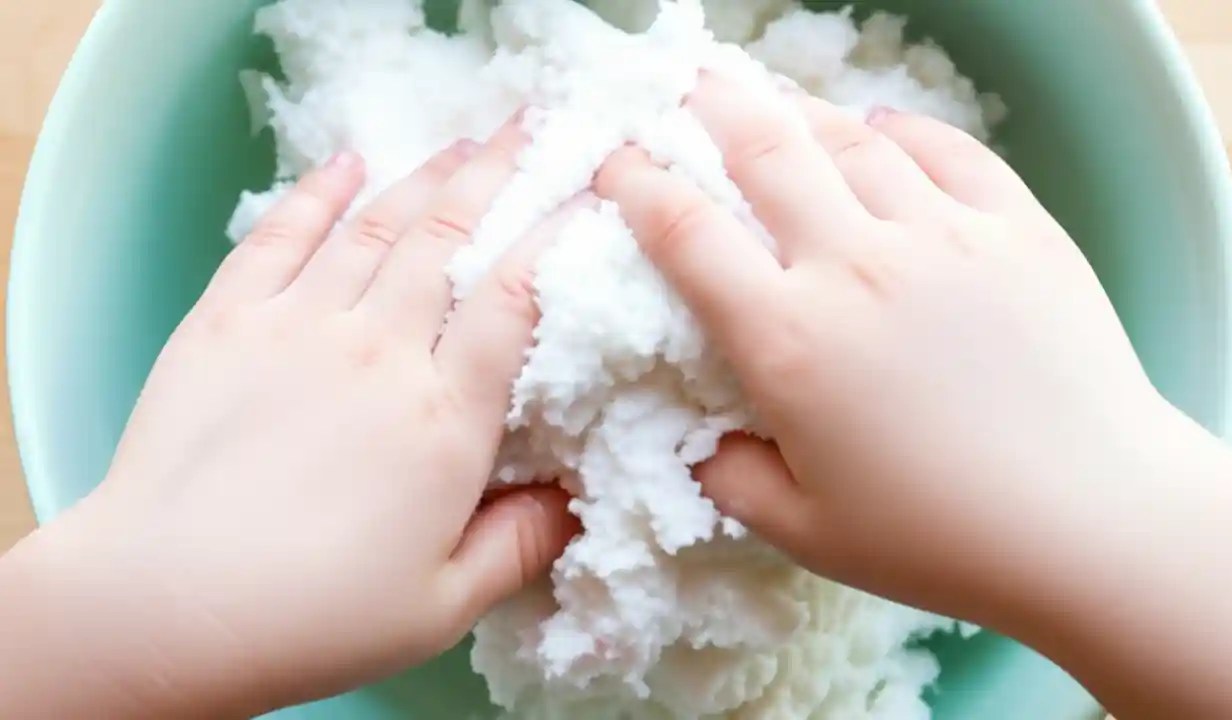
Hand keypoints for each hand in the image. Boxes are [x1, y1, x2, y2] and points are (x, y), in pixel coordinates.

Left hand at [0, 118, 577, 718]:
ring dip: (425, 177)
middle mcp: (380, 352)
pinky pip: (281, 236)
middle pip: (449, 240)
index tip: (586, 197)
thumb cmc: (311, 615)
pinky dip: (318, 192)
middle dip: (495, 177)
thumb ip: (520, 544)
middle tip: (528, 134)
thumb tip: (576, 497)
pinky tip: (347, 163)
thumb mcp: (443, 604)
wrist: (166, 604)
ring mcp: (299, 328)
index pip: (515, 301)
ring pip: (376, 227)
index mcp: (444, 418)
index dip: (556, 238)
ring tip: (462, 142)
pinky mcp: (228, 323)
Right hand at [596, 75, 1164, 623]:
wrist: (1094, 520)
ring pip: (853, 140)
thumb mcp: (808, 532)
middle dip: (712, 109)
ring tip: (775, 101)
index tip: (616, 161)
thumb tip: (699, 444)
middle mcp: (856, 266)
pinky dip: (904, 128)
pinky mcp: (1017, 229)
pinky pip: (949, 151)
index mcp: (788, 338)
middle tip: (689, 87)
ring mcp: (942, 236)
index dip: (639, 185)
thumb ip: (731, 480)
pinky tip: (884, 126)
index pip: (688, 234)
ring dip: (801, 112)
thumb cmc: (941, 538)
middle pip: (766, 152)